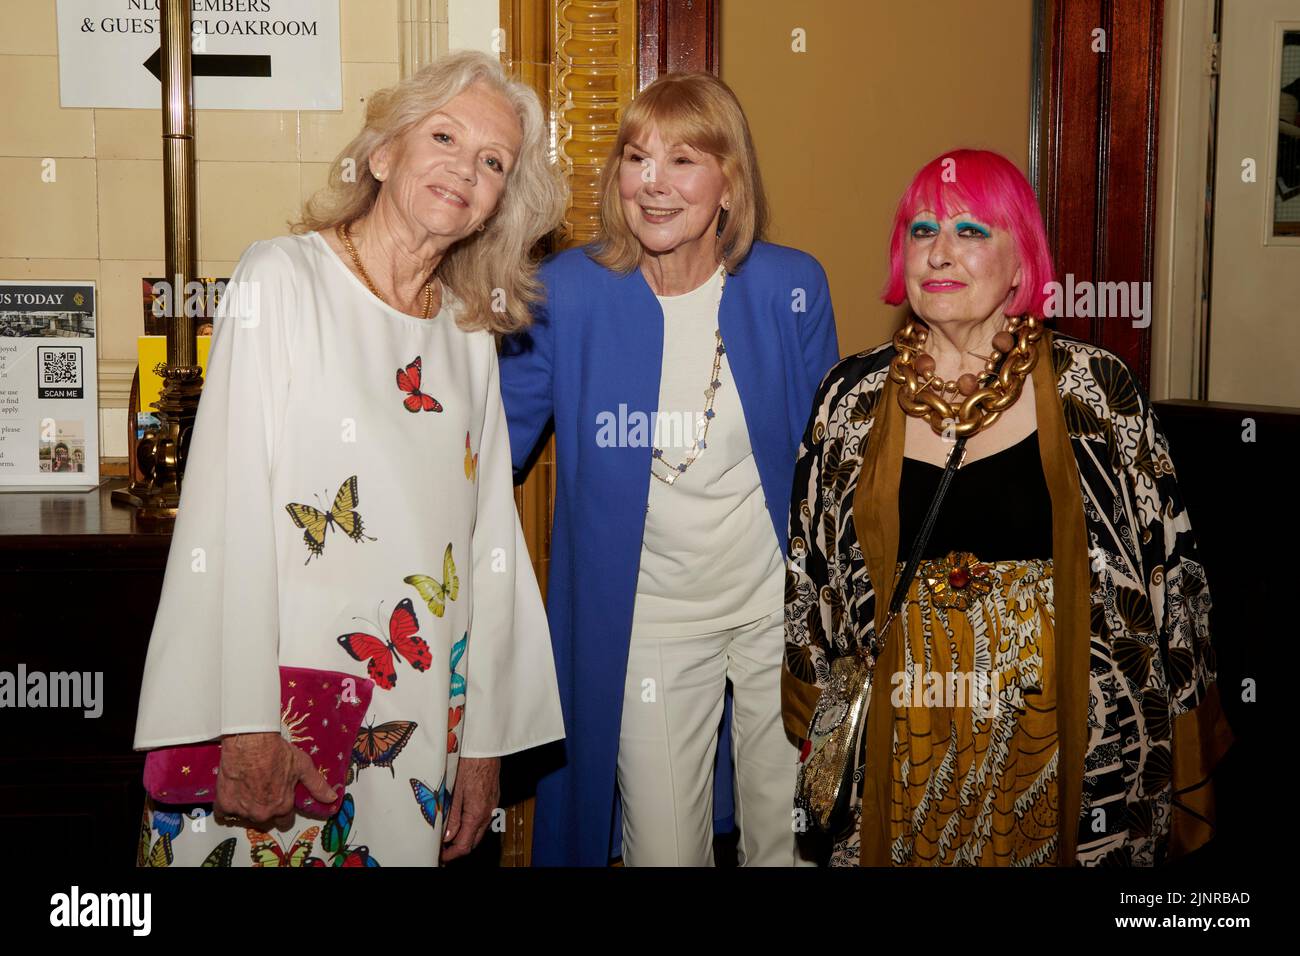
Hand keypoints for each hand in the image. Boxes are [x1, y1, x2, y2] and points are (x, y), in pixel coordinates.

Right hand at [213, 731, 337, 831]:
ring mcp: (243, 811)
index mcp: (283, 806)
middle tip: (261, 791)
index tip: (277, 799)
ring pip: (244, 818)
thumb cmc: (278, 752)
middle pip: (264, 821)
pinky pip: (223, 814)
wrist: (250, 742)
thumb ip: (317, 785)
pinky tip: (231, 793)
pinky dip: (226, 807)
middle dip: (263, 810)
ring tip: (247, 788)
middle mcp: (263, 813)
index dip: (282, 811)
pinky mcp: (225, 805)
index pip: (284, 821)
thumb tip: (332, 798)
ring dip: (245, 808)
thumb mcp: (303, 766)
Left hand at [440, 756, 499, 862]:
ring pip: (479, 833)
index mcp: (476, 814)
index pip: (464, 846)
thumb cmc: (469, 764)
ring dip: (465, 838)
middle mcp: (488, 813)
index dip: (450, 855)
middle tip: (441, 850)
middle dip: (457, 850)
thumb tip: (447, 838)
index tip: (440, 857)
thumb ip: (451, 817)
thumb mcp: (454, 791)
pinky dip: (472, 827)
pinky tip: (461, 821)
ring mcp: (493, 807)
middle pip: (473, 843)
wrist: (485, 748)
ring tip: (448, 837)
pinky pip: (483, 821)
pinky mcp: (493, 800)